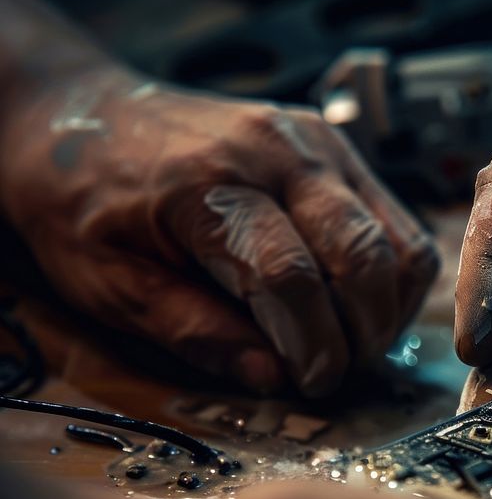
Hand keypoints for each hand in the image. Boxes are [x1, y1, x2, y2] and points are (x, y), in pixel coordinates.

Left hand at [0, 67, 438, 395]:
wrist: (91, 114)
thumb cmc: (86, 199)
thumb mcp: (106, 280)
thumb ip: (191, 330)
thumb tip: (273, 377)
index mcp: (208, 183)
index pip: (291, 274)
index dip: (314, 345)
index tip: (312, 384)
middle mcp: (278, 150)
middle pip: (363, 254)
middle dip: (362, 333)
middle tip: (336, 373)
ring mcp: (318, 144)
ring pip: (398, 241)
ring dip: (387, 309)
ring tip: (350, 344)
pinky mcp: (338, 148)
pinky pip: (398, 223)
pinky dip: (394, 277)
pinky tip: (359, 306)